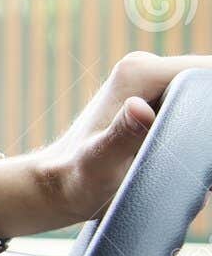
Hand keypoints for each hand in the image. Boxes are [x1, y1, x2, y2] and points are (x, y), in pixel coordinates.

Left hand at [0, 51, 211, 246]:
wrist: (58, 185)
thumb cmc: (76, 179)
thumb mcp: (99, 162)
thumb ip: (121, 136)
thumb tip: (139, 109)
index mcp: (138, 72)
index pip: (205, 72)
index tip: (206, 138)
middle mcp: (145, 69)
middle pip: (205, 84)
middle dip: (207, 118)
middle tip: (196, 156)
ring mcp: (150, 85)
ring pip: (201, 97)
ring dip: (202, 126)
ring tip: (187, 159)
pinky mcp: (154, 101)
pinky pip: (191, 108)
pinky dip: (196, 130)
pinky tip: (187, 157)